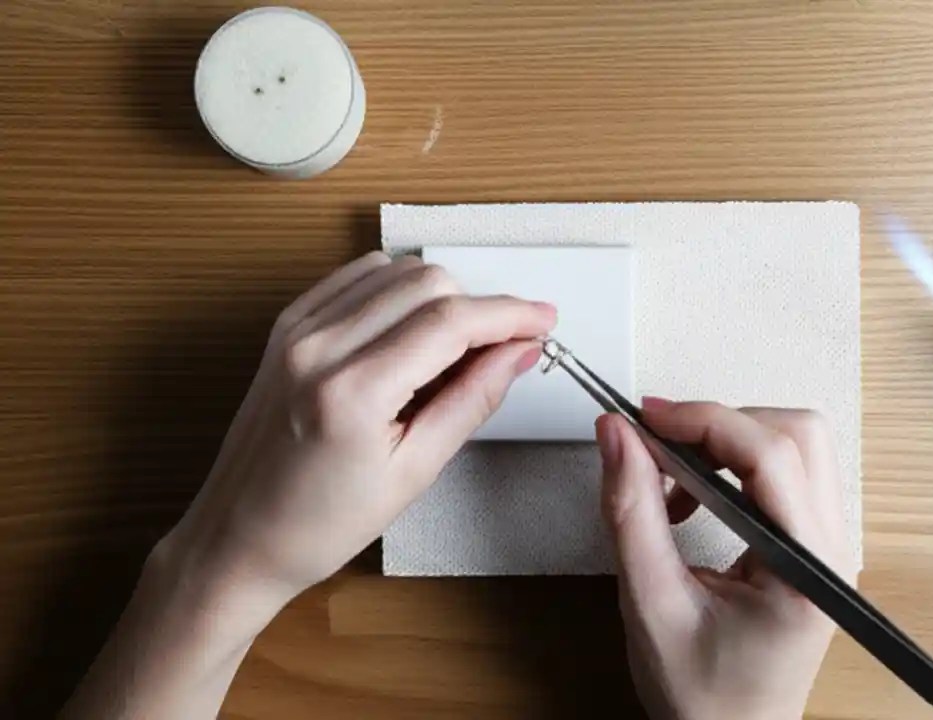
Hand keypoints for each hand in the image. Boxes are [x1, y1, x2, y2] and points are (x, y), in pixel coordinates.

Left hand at [156, 250, 557, 611]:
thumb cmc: (319, 523)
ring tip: (452, 351)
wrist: (239, 538)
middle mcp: (318, 347)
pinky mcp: (286, 327)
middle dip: (479, 306)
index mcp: (352, 392)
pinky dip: (397, 291)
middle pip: (427, 282)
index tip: (542, 321)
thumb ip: (472, 400)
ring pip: (395, 270)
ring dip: (439, 297)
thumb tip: (518, 352)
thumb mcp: (414, 472)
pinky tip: (411, 330)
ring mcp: (296, 331)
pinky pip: (357, 276)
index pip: (451, 321)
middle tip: (502, 347)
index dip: (509, 314)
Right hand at [596, 399, 853, 719]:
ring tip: (671, 482)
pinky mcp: (810, 544)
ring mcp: (827, 546)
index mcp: (804, 571)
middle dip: (720, 425)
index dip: (705, 421)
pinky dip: (733, 466)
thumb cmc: (701, 697)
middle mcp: (831, 551)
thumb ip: (631, 513)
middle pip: (795, 434)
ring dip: (727, 444)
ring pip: (794, 444)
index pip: (771, 457)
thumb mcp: (651, 604)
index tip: (645, 417)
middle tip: (656, 441)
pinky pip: (784, 472)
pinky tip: (690, 499)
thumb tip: (616, 436)